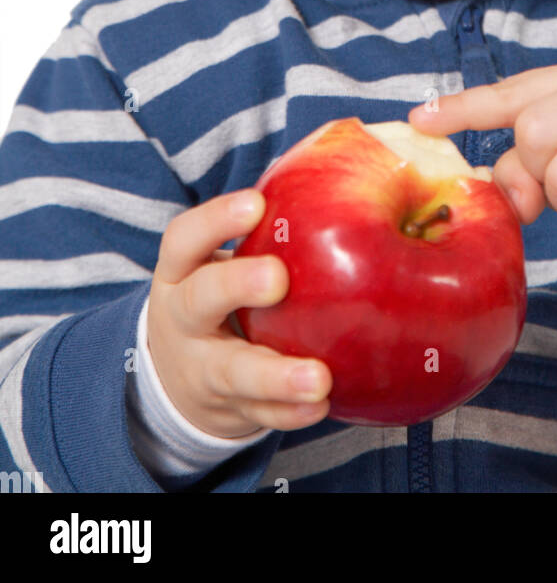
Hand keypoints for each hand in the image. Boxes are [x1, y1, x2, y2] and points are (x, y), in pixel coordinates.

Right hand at [147, 190, 332, 437]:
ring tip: (319, 377)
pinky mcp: (230, 407)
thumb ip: (266, 231)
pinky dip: (289, 413)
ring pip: (233, 372)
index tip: (256, 204)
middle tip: (278, 278)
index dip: (216, 220)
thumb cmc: (221, 295)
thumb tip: (346, 174)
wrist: (178, 376)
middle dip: (237, 286)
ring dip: (276, 375)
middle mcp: (184, 319)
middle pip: (200, 299)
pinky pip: (259, 415)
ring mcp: (203, 368)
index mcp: (182, 272)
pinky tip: (321, 407)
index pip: (185, 238)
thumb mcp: (216, 261)